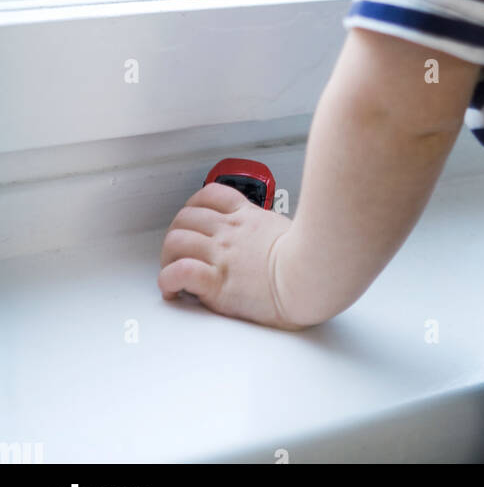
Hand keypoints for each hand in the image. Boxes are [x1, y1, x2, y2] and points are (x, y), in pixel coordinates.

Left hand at [158, 182, 308, 330]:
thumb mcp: (286, 228)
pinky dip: (168, 280)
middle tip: (177, 252)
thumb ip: (267, 230)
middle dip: (175, 233)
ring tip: (172, 272)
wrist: (312, 275)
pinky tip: (173, 291)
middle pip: (184, 218)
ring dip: (167, 257)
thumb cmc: (309, 257)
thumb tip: (267, 238)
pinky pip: (179, 272)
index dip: (193, 205)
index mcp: (246, 217)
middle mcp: (229, 232)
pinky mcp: (217, 282)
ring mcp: (221, 255)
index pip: (210, 195)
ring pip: (175, 241)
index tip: (191, 219)